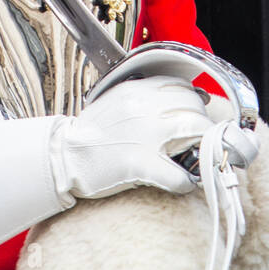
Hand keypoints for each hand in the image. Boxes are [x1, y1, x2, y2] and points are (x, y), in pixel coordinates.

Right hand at [49, 75, 212, 205]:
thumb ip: (145, 96)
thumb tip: (182, 97)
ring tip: (197, 159)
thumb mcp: (117, 100)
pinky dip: (186, 182)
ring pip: (195, 132)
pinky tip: (183, 183)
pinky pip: (178, 175)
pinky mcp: (140, 164)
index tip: (194, 113)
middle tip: (199, 139)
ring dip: (202, 147)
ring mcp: (144, 136)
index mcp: (137, 90)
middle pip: (193, 108)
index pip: (182, 86)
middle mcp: (144, 108)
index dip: (194, 101)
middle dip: (202, 124)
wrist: (66, 156)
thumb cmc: (92, 132)